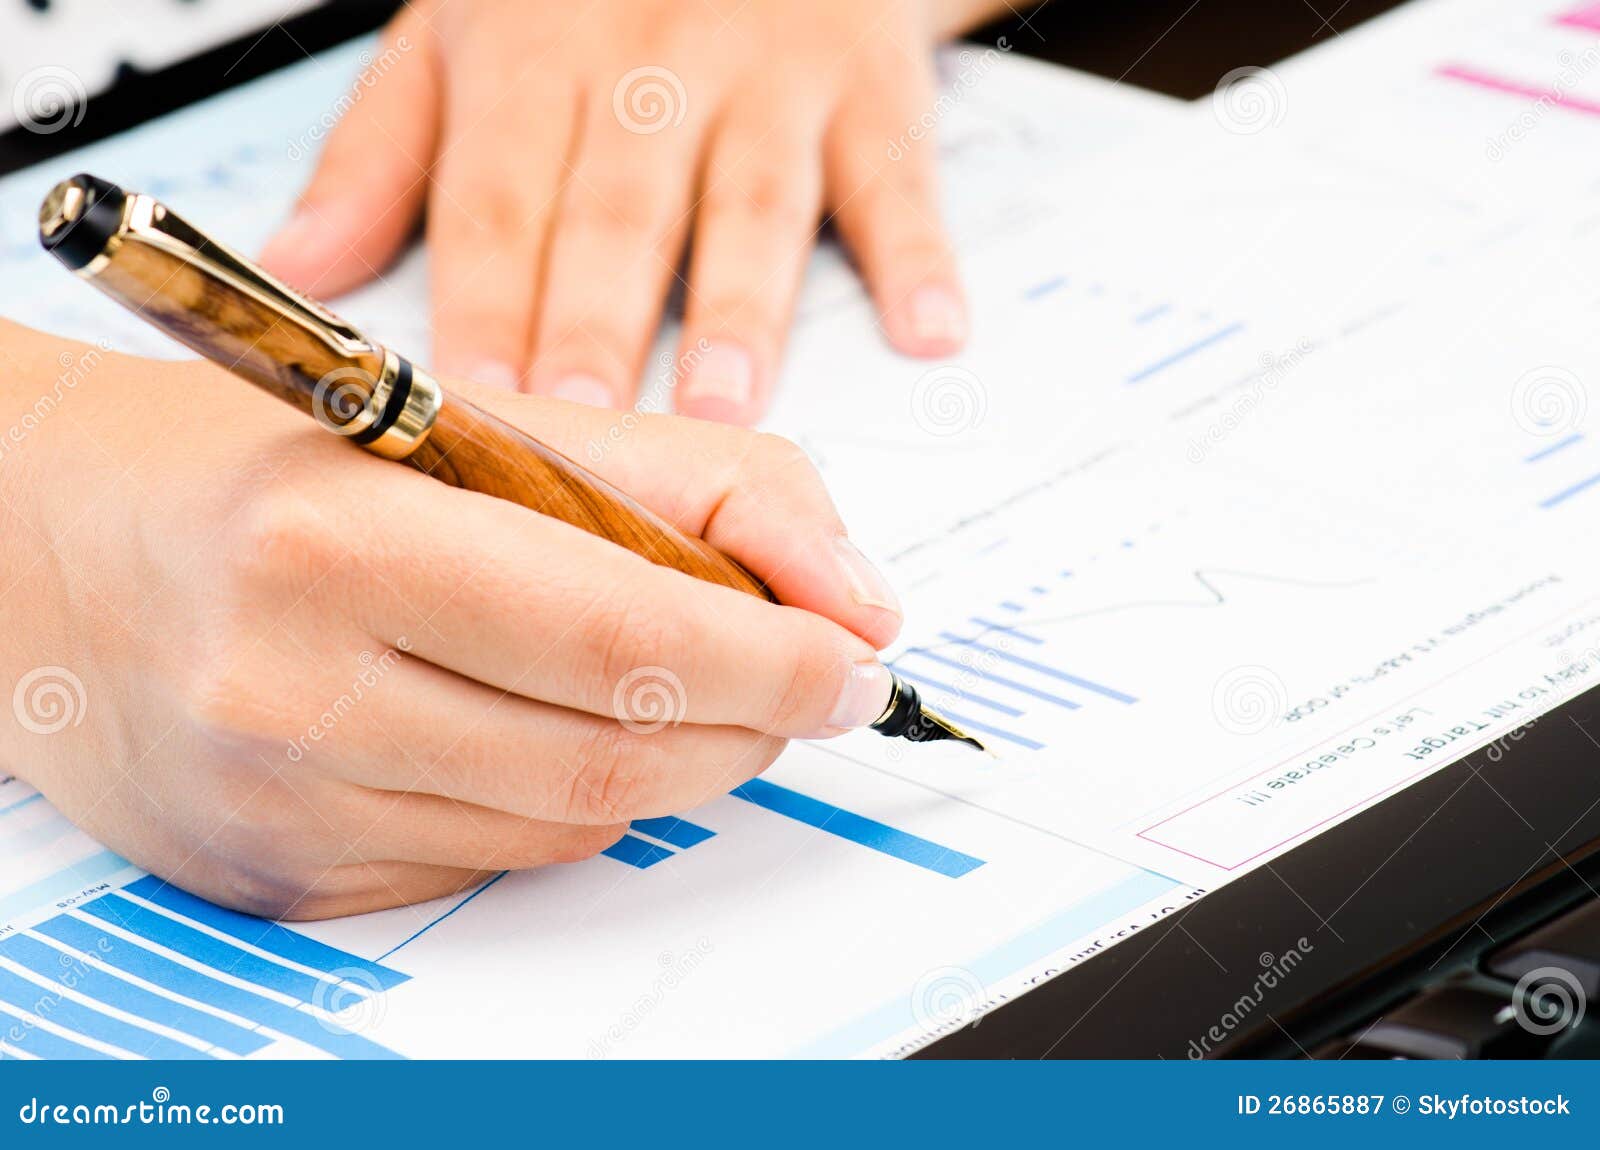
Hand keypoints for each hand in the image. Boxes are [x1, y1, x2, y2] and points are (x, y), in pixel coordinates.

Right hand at [0, 321, 903, 917]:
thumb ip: (700, 486)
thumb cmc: (278, 465)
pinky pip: (493, 863)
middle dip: (749, 723)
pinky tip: (540, 731)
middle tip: (801, 680)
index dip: (772, 659)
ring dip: (671, 764)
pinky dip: (565, 801)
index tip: (854, 661)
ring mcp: (279, 806)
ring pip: (568, 823)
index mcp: (340, 539)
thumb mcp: (492, 421)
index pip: (622, 633)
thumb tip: (853, 598)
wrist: (57, 544)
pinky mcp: (278, 879)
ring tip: (680, 691)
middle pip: (611, 753)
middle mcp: (290, 688)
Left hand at [259, 0, 986, 423]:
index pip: (497, 200)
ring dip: (739, 305)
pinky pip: (895, 173)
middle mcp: (648, 70)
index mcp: (532, 62)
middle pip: (614, 211)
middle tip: (585, 427)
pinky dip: (917, 252)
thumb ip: (384, 154)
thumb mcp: (459, 37)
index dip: (481, 302)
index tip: (469, 402)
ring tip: (724, 404)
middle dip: (595, 323)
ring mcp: (766, 80)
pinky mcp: (869, 87)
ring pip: (749, 199)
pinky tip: (928, 330)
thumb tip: (306, 266)